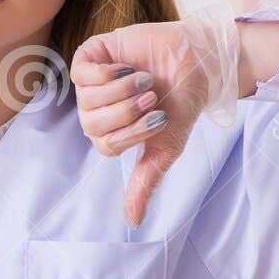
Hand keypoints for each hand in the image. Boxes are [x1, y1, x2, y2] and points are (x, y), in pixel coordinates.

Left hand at [71, 21, 216, 226]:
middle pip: (92, 124)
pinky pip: (81, 72)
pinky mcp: (91, 56)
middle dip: (128, 111)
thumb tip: (133, 222)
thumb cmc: (180, 105)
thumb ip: (146, 182)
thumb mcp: (165, 147)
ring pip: (87, 98)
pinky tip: (129, 67)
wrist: (197, 63)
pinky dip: (109, 72)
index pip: (106, 144)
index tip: (159, 119)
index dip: (134, 132)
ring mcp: (90, 83)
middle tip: (151, 98)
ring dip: (123, 89)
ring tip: (145, 80)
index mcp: (108, 134)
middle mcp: (95, 110)